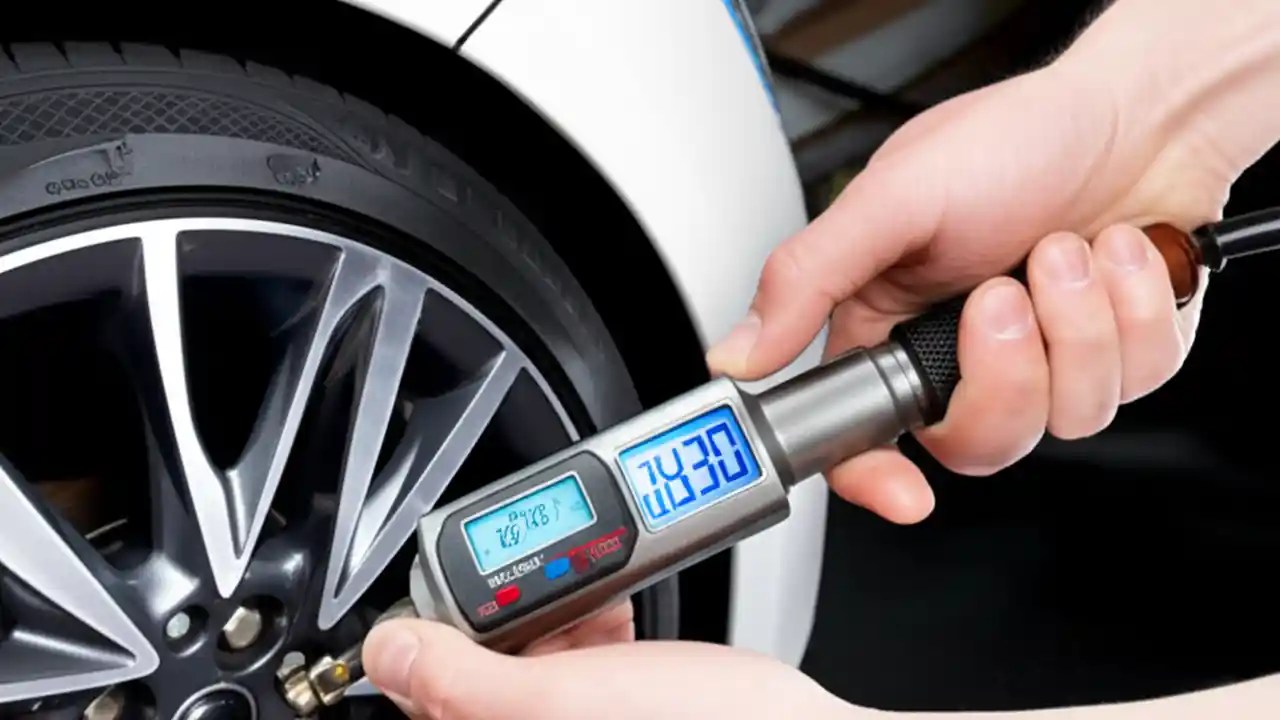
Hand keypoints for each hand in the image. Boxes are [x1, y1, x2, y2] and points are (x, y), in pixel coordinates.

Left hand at [360, 601, 847, 719]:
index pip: (426, 690)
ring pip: (528, 658)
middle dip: (511, 614)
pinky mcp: (612, 709)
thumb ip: (462, 677)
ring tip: (591, 591)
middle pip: (476, 668)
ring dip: (555, 612)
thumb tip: (385, 652)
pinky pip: (576, 662)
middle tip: (546, 582)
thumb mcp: (564, 699)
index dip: (438, 629)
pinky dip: (592, 626)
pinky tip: (614, 614)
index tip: (471, 584)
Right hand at [707, 28, 1277, 522]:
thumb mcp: (893, 198)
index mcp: (888, 325)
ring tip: (1063, 250)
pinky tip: (1115, 254)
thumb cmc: (1014, 139)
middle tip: (1003, 294)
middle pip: (973, 441)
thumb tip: (740, 351)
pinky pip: (1133, 380)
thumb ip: (809, 278)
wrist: (1135, 112)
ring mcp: (1042, 363)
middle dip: (1004, 371)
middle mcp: (960, 355)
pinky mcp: (1114, 361)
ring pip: (1064, 417)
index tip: (902, 492)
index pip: (858, 435)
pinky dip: (1132, 307)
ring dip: (1077, 322)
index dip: (873, 475)